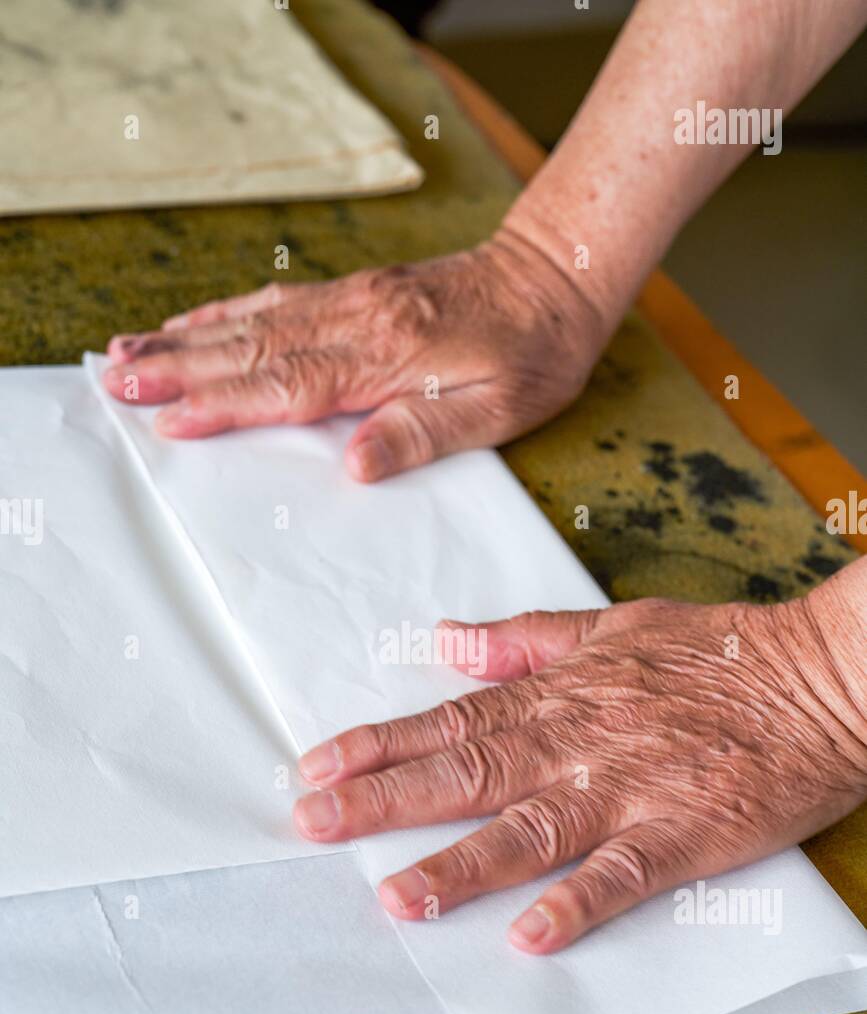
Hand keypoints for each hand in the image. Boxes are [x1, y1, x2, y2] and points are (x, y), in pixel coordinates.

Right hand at [102, 230, 605, 480]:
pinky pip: (277, 302)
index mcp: (387, 354)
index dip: (227, 406)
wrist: (557, 280)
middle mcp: (357, 319)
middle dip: (180, 368)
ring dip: (188, 338)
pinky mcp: (355, 291)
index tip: (172, 420)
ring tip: (129, 352)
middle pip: (253, 348)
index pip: (290, 386)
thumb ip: (421, 434)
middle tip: (117, 381)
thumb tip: (355, 465)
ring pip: (253, 322)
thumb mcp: (496, 411)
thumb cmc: (532, 355)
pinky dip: (227, 313)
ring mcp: (352, 299)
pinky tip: (193, 322)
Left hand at [293, 574, 866, 953]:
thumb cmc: (720, 652)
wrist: (822, 678)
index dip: (380, 745)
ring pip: (529, 831)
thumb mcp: (614, 624)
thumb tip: (446, 641)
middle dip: (384, 801)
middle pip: (468, 774)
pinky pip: (622, 874)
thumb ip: (525, 640)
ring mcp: (630, 790)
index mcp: (560, 696)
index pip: (452, 721)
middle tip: (312, 825)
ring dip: (460, 865)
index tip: (317, 766)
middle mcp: (580, 742)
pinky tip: (531, 935)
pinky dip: (577, 903)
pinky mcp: (685, 833)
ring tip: (398, 896)